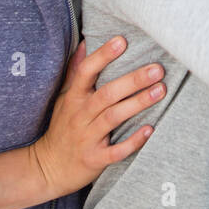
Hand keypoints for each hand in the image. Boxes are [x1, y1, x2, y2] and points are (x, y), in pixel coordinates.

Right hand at [27, 36, 163, 199]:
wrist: (48, 168)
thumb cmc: (62, 128)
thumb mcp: (64, 98)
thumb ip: (75, 71)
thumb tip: (85, 43)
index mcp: (73, 98)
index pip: (86, 72)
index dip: (103, 56)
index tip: (122, 41)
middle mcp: (80, 115)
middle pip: (107, 94)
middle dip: (133, 80)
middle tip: (158, 69)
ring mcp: (87, 138)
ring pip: (114, 117)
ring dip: (138, 103)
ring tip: (161, 90)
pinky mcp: (95, 159)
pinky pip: (116, 150)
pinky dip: (133, 141)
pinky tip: (150, 130)